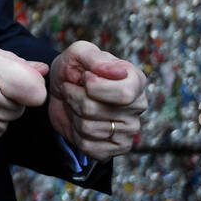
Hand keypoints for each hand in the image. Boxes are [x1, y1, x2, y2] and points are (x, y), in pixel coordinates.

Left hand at [46, 40, 146, 162]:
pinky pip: (88, 146)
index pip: (123, 94)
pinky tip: (78, 120)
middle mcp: (138, 106)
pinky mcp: (117, 147)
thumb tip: (119, 72)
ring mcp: (130, 130)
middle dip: (75, 98)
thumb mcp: (79, 54)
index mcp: (136, 81)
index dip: (94, 86)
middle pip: (97, 110)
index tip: (84, 77)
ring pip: (89, 129)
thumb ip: (96, 58)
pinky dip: (74, 133)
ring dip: (73, 114)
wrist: (61, 90)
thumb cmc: (74, 69)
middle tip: (71, 88)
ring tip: (74, 103)